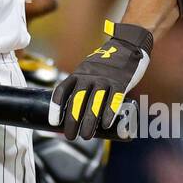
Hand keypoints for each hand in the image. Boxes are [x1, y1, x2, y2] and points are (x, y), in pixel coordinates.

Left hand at [50, 19, 151, 139]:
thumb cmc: (106, 64)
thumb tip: (76, 113)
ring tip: (85, 136)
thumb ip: (82, 86)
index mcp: (78, 74)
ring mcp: (105, 79)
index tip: (54, 123)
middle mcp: (89, 76)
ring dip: (89, 122)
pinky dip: (108, 113)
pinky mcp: (121, 82)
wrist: (127, 45)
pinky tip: (105, 125)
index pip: (62, 91)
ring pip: (94, 103)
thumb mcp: (88, 69)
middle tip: (70, 136)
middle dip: (72, 121)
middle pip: (77, 101)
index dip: (56, 108)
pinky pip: (113, 99)